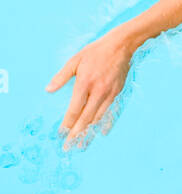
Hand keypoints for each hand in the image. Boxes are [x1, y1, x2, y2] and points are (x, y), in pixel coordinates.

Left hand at [46, 27, 137, 148]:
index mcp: (84, 83)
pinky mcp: (117, 94)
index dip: (67, 124)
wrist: (121, 46)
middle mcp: (97, 92)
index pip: (74, 110)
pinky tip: (99, 133)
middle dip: (76, 134)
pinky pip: (109, 113)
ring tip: (81, 145)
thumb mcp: (75, 60)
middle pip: (85, 118)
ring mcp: (109, 94)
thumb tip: (48, 90)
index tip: (60, 134)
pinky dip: (104, 124)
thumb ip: (61, 76)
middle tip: (68, 147)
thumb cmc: (96, 52)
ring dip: (89, 133)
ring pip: (97, 118)